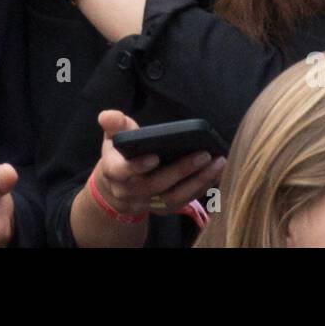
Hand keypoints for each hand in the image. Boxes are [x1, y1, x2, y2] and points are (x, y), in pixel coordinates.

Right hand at [90, 110, 225, 218]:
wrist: (118, 186)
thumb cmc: (120, 154)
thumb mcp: (113, 136)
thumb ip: (114, 124)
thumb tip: (107, 116)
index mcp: (114, 171)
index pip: (122, 171)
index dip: (137, 166)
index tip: (155, 156)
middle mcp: (129, 191)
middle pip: (156, 185)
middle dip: (181, 170)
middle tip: (204, 154)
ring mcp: (146, 203)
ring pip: (173, 197)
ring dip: (197, 182)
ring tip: (217, 163)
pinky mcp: (162, 209)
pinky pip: (184, 202)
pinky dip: (201, 188)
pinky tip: (215, 172)